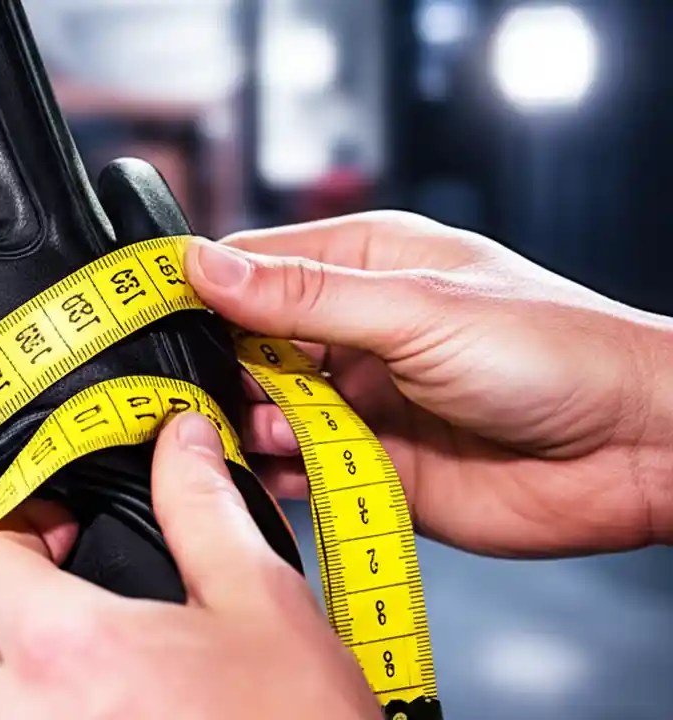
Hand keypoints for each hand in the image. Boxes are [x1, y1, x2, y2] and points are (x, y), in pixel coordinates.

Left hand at [0, 413, 379, 719]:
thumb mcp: (262, 604)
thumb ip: (202, 510)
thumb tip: (180, 440)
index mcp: (70, 648)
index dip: (16, 539)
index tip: (54, 543)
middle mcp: (27, 719)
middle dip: (2, 626)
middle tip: (67, 618)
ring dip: (12, 691)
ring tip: (91, 684)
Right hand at [185, 211, 672, 556]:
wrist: (637, 451)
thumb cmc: (555, 352)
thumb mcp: (416, 308)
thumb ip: (304, 297)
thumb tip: (205, 266)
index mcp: (363, 266)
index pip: (251, 268)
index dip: (199, 291)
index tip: (153, 318)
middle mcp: (352, 332)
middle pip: (245, 346)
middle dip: (219, 369)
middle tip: (206, 392)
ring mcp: (358, 399)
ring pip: (263, 411)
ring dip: (252, 424)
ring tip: (276, 430)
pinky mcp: (369, 466)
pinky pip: (296, 469)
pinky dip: (277, 473)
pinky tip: (283, 469)